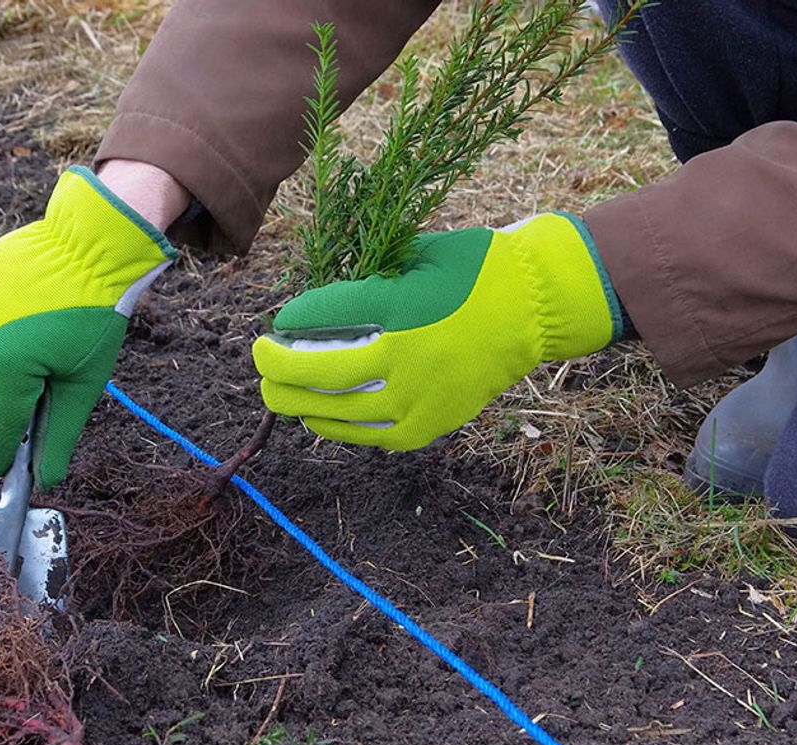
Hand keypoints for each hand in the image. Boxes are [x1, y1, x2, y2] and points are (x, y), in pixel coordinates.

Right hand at [0, 166, 176, 485]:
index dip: (1, 456)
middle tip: (30, 403)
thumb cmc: (94, 313)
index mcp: (5, 369)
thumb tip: (47, 479)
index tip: (12, 463)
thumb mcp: (84, 381)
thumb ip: (60, 434)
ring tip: (30, 349)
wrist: (90, 242)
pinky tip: (16, 316)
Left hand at [252, 213, 623, 449]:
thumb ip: (366, 284)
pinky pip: (373, 435)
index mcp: (400, 307)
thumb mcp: (413, 258)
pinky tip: (319, 418)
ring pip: (339, 412)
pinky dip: (340, 428)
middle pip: (319, 373)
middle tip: (262, 360)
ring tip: (280, 394)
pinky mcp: (431, 424)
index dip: (291, 322)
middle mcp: (406, 358)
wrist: (534, 305)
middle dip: (277, 369)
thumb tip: (311, 312)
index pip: (321, 319)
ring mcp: (420, 398)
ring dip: (299, 403)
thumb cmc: (471, 270)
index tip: (278, 322)